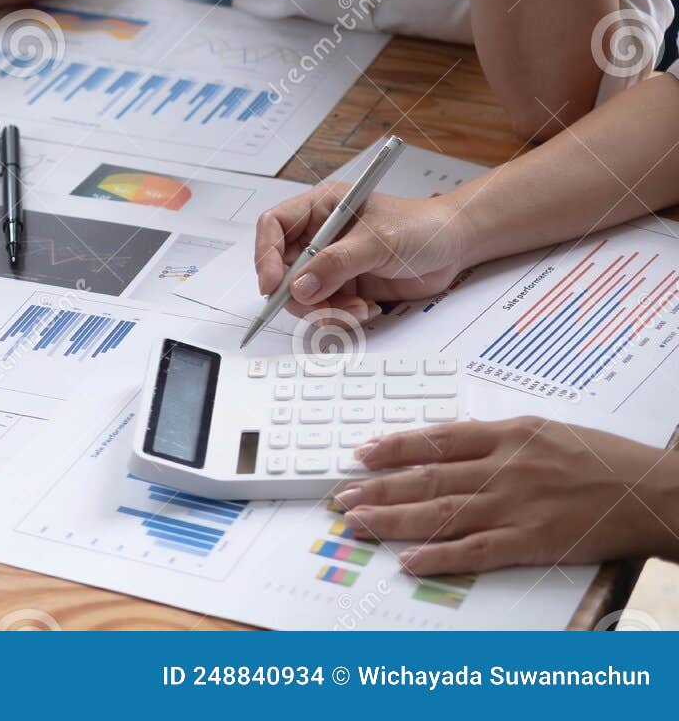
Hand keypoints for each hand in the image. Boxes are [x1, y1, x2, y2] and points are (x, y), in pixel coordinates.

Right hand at [253, 186, 472, 323]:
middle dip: (301, 295)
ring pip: (303, 297)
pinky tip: (368, 308)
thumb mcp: (378, 241)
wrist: (455, 247)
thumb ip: (337, 263)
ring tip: (358, 308)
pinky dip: (343, 316)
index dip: (266, 255)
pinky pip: (326, 310)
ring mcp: (331, 264)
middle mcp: (319, 236)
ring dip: (327, 310)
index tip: (272, 285)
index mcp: (320, 208)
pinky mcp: (345, 287)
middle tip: (324, 306)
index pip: (273, 227)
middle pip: (282, 270)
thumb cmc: (422, 226)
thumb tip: (299, 287)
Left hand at [338, 417, 678, 573]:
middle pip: (428, 478)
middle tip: (343, 495)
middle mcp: (505, 467)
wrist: (653, 492)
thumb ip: (496, 441)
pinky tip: (408, 559)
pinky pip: (475, 550)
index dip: (394, 447)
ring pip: (440, 513)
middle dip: (379, 487)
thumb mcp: (544, 432)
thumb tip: (447, 447)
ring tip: (358, 521)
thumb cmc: (602, 462)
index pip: (436, 439)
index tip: (361, 453)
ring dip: (393, 519)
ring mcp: (516, 505)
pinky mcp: (532, 540)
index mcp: (508, 435)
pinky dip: (439, 556)